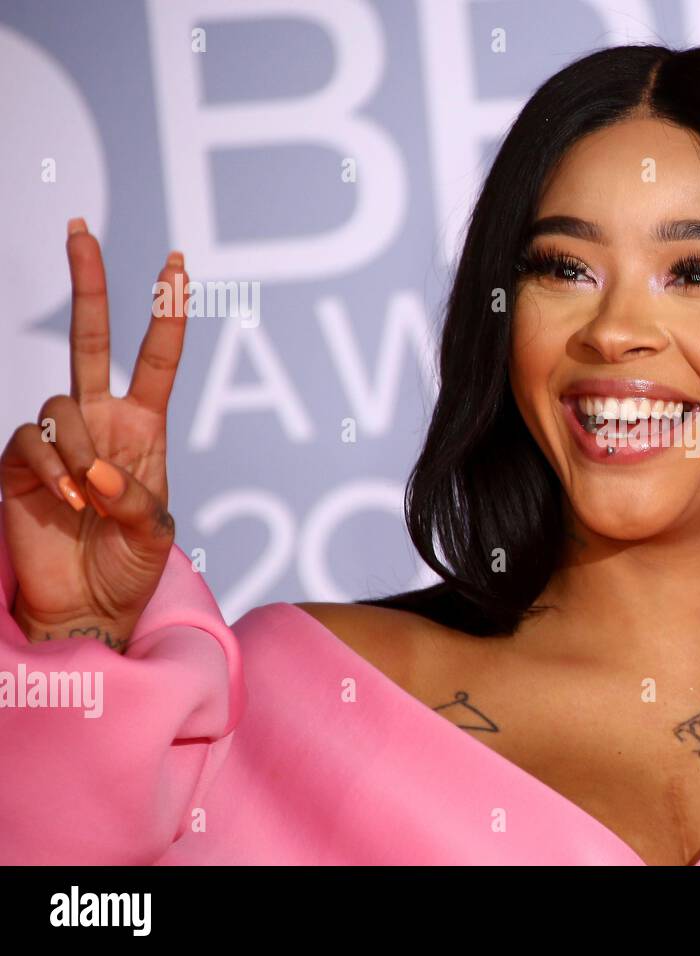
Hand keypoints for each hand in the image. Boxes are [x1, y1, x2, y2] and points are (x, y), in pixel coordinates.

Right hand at [0, 219, 188, 652]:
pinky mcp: (19, 463)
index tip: (175, 262)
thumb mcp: (155, 536)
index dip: (166, 312)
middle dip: (87, 283)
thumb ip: (137, 502)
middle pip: (88, 338)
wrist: (86, 606)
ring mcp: (58, 439)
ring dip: (77, 450)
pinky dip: (53, 469)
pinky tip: (69, 500)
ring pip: (57, 403)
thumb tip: (101, 471)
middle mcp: (100, 421)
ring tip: (92, 498)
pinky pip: (30, 441)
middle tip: (79, 227)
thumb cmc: (128, 568)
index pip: (156, 358)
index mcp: (144, 428)